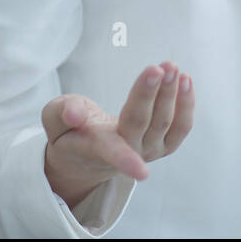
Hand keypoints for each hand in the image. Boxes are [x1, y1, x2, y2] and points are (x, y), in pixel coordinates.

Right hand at [41, 61, 194, 209]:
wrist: (88, 154)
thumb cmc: (70, 131)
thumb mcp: (54, 118)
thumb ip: (62, 112)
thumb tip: (75, 114)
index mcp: (98, 148)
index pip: (113, 153)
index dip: (126, 162)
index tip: (142, 174)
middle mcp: (128, 151)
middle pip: (143, 123)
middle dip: (151, 95)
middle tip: (159, 68)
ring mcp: (150, 150)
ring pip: (166, 123)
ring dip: (172, 94)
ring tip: (173, 68)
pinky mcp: (165, 144)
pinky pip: (181, 127)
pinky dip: (186, 104)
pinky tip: (185, 80)